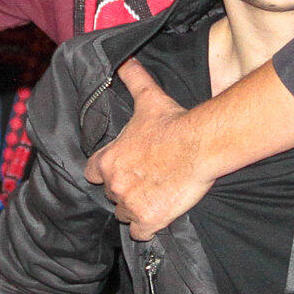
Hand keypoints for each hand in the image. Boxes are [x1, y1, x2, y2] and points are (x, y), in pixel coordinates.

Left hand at [82, 60, 199, 240]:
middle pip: (111, 195)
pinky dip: (147, 227)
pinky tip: (158, 216)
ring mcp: (130, 205)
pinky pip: (140, 233)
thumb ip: (133, 78)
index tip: (122, 168)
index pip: (92, 173)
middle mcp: (114, 185)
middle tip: (145, 180)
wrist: (200, 144)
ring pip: (124, 215)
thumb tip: (125, 60)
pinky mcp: (149, 220)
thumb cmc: (173, 122)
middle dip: (124, 189)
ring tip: (154, 196)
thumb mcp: (148, 98)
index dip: (106, 171)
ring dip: (135, 208)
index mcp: (107, 160)